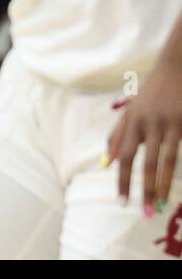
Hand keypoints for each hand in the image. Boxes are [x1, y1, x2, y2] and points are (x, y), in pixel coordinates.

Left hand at [106, 58, 181, 213]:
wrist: (176, 67)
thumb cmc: (151, 92)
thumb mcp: (130, 111)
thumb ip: (117, 136)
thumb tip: (105, 163)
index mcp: (130, 122)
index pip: (122, 156)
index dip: (121, 179)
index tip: (122, 201)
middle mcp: (146, 124)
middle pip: (142, 162)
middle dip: (142, 188)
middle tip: (143, 211)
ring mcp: (167, 124)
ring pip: (164, 161)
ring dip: (162, 185)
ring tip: (162, 206)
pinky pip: (179, 152)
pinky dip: (177, 172)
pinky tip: (178, 189)